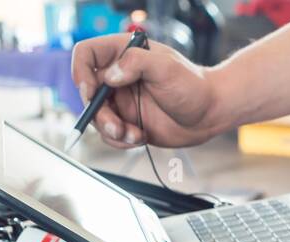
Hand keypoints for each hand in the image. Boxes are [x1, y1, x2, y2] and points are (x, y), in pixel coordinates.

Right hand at [70, 35, 223, 148]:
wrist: (208, 114)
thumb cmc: (193, 86)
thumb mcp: (166, 68)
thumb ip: (136, 64)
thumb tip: (110, 75)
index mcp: (123, 54)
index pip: (86, 55)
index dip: (80, 73)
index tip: (91, 93)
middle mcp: (118, 76)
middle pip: (87, 93)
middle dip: (98, 114)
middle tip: (116, 126)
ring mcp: (121, 101)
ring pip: (97, 118)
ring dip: (111, 131)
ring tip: (133, 135)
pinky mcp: (127, 122)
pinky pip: (109, 135)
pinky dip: (120, 141)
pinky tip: (140, 137)